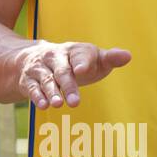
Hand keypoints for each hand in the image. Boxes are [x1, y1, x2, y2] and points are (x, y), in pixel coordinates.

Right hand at [12, 40, 130, 108]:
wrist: (33, 57)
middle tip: (76, 103)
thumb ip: (109, 58)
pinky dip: (37, 96)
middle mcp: (54, 57)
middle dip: (68, 86)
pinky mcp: (28, 80)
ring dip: (52, 92)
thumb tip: (128, 56)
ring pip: (46, 80)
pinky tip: (44, 106)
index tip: (83, 71)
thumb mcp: (91, 58)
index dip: (82, 62)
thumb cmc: (73, 62)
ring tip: (58, 104)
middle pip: (62, 71)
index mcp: (72, 50)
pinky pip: (32, 88)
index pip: (79, 55)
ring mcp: (39, 68)